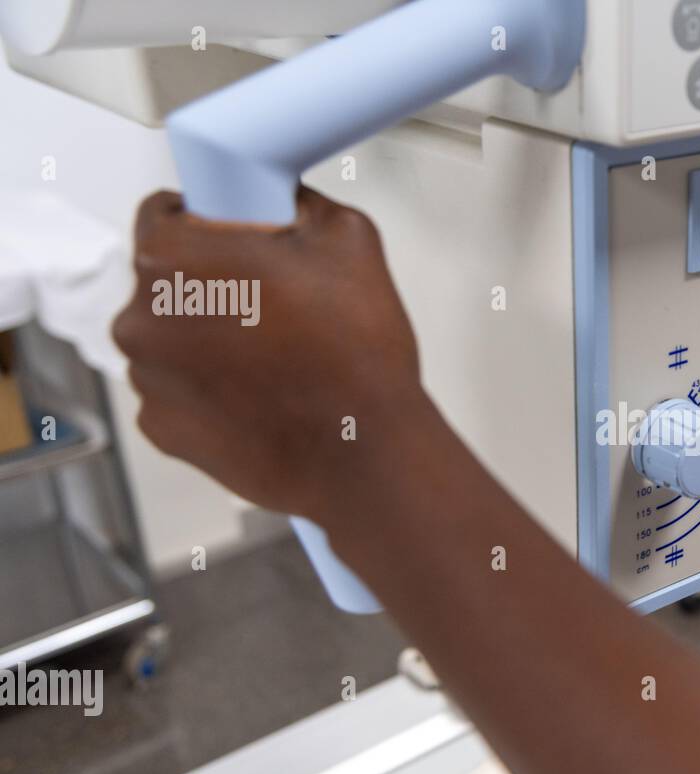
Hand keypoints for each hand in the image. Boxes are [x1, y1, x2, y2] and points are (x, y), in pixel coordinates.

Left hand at [112, 189, 424, 522]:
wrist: (365, 454)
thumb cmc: (356, 356)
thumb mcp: (349, 238)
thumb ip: (300, 204)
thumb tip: (284, 202)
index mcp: (173, 257)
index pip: (163, 213)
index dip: (208, 223)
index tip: (241, 245)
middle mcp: (142, 316)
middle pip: (167, 281)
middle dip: (212, 286)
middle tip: (275, 308)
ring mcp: (147, 378)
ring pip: (172, 339)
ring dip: (210, 342)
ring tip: (275, 360)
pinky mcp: (162, 428)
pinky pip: (178, 394)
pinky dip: (210, 393)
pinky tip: (261, 397)